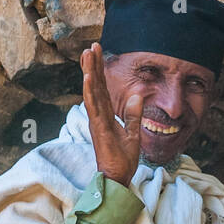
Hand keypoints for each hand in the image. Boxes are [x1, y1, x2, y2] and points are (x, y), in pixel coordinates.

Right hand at [80, 42, 141, 185]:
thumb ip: (133, 114)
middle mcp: (98, 116)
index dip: (99, 70)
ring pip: (91, 92)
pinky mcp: (99, 128)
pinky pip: (93, 107)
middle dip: (92, 65)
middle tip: (90, 46)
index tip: (96, 53)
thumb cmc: (123, 158)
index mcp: (105, 115)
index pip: (102, 88)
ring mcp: (97, 121)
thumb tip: (136, 96)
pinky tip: (87, 78)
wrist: (118, 177)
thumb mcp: (133, 133)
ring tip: (87, 55)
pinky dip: (90, 92)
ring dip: (89, 73)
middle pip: (95, 86)